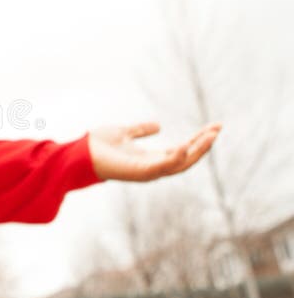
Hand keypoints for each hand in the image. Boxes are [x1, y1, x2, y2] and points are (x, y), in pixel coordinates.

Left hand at [88, 122, 220, 180]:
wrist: (79, 153)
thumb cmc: (98, 146)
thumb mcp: (124, 133)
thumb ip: (141, 130)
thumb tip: (159, 125)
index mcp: (151, 159)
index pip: (182, 151)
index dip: (199, 140)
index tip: (214, 127)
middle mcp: (152, 167)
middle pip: (186, 158)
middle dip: (203, 145)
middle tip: (218, 129)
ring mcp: (147, 172)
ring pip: (180, 164)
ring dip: (196, 150)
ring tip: (210, 136)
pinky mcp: (138, 172)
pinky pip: (162, 167)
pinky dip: (174, 158)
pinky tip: (185, 146)